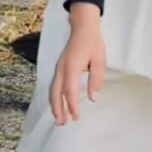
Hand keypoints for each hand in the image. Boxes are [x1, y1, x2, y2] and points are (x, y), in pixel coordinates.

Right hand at [49, 5, 105, 124]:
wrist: (82, 27)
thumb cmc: (92, 43)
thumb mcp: (99, 60)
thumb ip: (96, 79)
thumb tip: (93, 97)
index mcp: (71, 66)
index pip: (70, 90)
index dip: (72, 105)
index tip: (76, 117)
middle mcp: (61, 68)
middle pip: (56, 93)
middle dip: (58, 109)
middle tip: (62, 124)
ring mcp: (58, 68)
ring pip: (52, 90)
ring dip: (54, 105)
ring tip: (58, 119)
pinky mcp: (59, 68)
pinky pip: (53, 85)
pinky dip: (54, 97)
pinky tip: (58, 105)